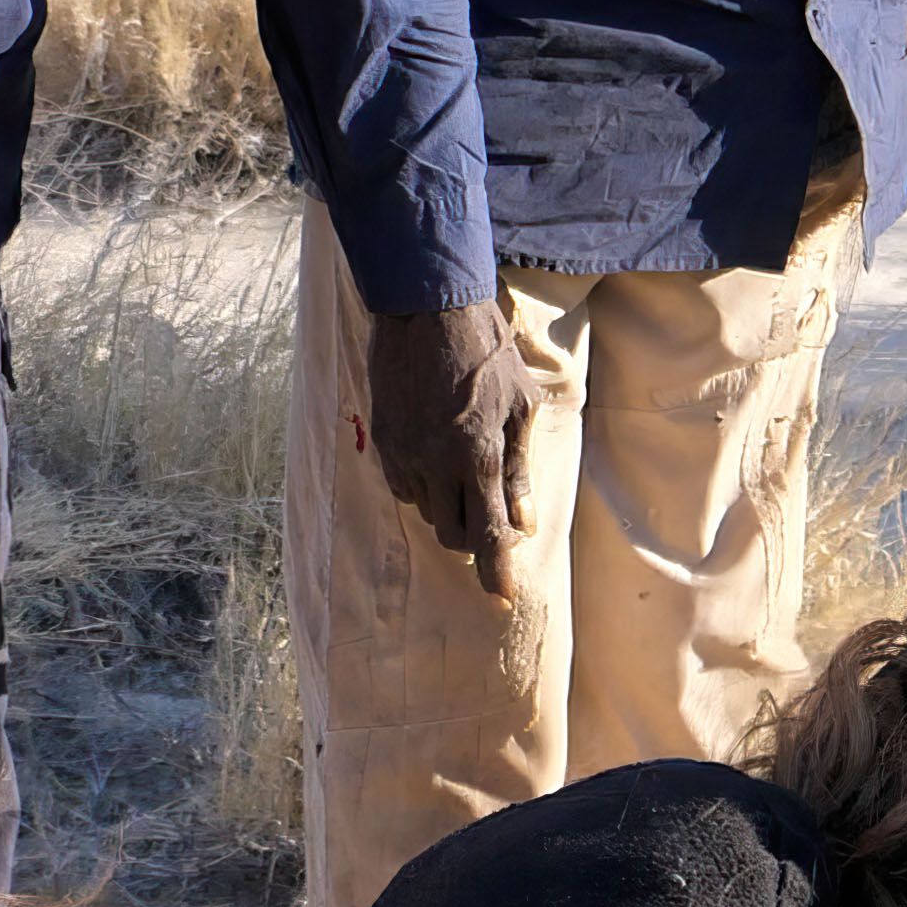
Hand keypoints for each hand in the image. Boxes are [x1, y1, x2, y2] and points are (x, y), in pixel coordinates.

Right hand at [356, 295, 528, 582]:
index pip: (488, 533)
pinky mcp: (383, 440)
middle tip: (489, 517)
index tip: (502, 598)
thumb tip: (524, 521)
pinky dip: (424, 487)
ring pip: (426, 511)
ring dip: (448, 508)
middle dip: (473, 537)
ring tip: (464, 472)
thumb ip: (519, 469)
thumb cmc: (485, 351)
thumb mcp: (519, 406)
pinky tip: (437, 458)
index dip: (497, 570)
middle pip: (452, 534)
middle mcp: (435, 463)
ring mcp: (403, 454)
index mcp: (477, 455)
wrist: (426, 308)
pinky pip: (403, 486)